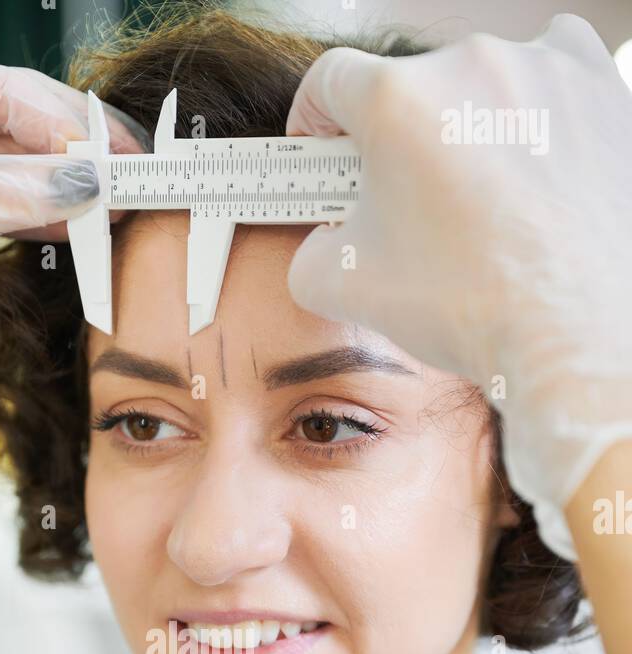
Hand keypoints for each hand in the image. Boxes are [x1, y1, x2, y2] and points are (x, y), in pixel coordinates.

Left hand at [0, 46, 145, 464]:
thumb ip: (10, 190)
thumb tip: (90, 183)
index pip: (8, 91)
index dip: (72, 126)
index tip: (125, 157)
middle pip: (19, 124)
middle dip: (77, 156)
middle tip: (138, 179)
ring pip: (16, 166)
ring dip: (66, 189)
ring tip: (121, 208)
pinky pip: (2, 202)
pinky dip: (40, 215)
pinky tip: (81, 226)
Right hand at [285, 14, 631, 560]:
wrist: (576, 332)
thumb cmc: (472, 306)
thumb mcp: (349, 290)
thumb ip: (311, 251)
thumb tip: (321, 243)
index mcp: (396, 101)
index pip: (330, 81)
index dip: (315, 120)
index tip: (324, 150)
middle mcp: (470, 65)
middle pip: (410, 87)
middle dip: (398, 143)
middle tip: (406, 205)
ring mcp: (542, 68)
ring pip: (480, 85)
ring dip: (466, 130)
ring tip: (478, 203)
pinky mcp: (598, 88)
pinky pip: (552, 79)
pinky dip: (534, 115)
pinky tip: (532, 170)